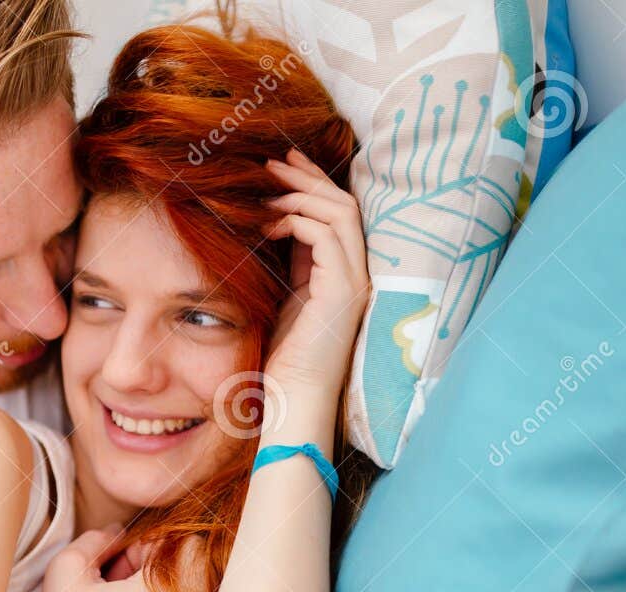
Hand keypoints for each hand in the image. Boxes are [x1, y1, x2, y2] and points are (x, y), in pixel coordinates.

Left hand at [261, 149, 370, 408]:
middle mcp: (358, 272)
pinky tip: (270, 225)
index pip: (338, 215)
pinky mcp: (343, 291)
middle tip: (275, 162)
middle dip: (309, 178)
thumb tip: (280, 224)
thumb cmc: (286, 356)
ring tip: (267, 188)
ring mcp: (355, 280)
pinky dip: (297, 221)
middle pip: (344, 205)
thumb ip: (294, 262)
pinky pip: (326, 236)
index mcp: (346, 272)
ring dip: (301, 194)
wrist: (295, 396)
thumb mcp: (289, 296)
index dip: (313, 186)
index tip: (283, 168)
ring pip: (340, 213)